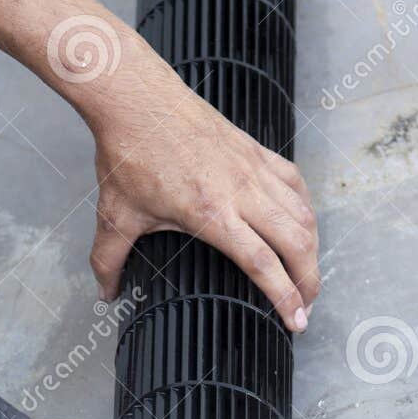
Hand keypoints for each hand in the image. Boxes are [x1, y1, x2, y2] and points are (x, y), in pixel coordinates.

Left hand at [81, 39, 318, 332]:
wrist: (136, 97)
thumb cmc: (129, 152)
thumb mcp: (115, 214)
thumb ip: (109, 260)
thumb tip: (105, 293)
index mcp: (212, 213)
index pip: (263, 264)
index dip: (285, 297)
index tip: (297, 321)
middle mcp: (241, 191)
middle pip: (295, 242)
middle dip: (309, 280)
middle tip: (307, 306)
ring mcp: (252, 168)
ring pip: (302, 213)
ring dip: (312, 248)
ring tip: (308, 272)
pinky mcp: (254, 149)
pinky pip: (293, 182)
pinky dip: (304, 207)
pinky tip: (302, 222)